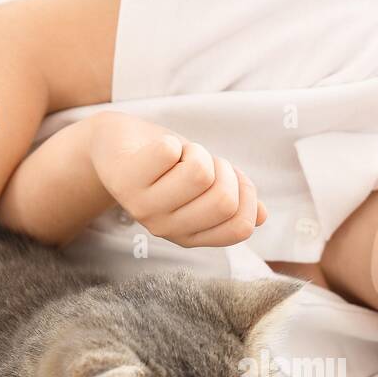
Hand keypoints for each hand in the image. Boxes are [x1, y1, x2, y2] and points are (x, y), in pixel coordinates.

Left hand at [88, 110, 266, 247]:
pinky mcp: (125, 181)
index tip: (233, 178)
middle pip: (224, 200)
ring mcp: (144, 208)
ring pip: (200, 174)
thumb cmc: (166, 163)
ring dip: (198, 151)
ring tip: (180, 155)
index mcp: (191, 236)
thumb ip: (233, 199)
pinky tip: (156, 150)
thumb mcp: (204, 184)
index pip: (241, 227)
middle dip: (224, 168)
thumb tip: (262, 215)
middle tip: (204, 161)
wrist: (115, 145)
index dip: (248, 195)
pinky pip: (169, 152)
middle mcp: (166, 229)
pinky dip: (170, 141)